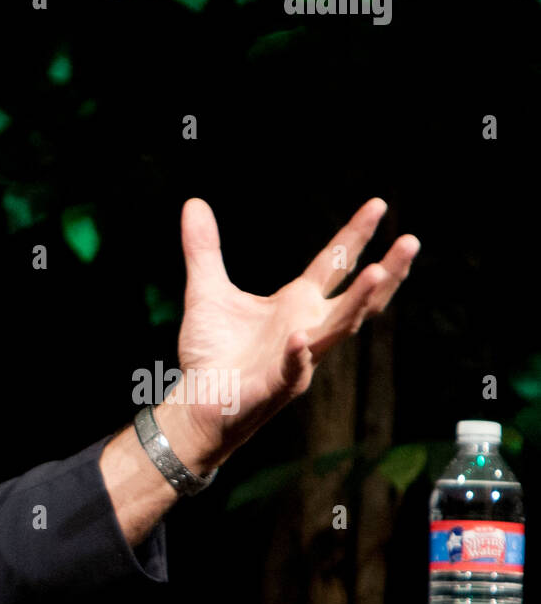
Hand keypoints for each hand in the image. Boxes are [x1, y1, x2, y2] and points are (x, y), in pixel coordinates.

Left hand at [166, 198, 418, 468]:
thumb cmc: (211, 352)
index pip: (334, 263)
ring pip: (339, 329)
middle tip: (410, 241)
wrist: (197, 401)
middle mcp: (307, 326)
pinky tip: (300, 337)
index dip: (355, 235)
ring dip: (358, 303)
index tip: (378, 205)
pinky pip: (294, 369)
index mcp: (295, 302)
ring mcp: (299, 357)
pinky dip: (299, 353)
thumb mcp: (205, 289)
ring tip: (378, 274)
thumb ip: (203, 248)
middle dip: (385, 270)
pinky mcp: (278, 385)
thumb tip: (194, 202)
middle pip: (357, 296)